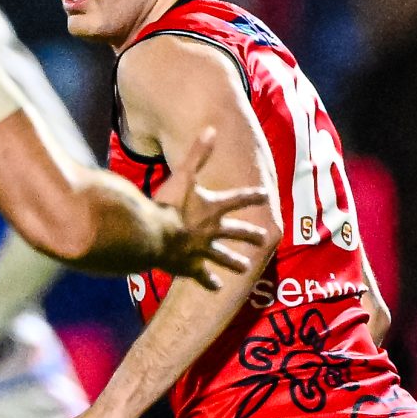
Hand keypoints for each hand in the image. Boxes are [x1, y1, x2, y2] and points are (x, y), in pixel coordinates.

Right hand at [151, 127, 270, 288]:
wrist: (152, 235)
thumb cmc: (166, 205)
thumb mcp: (183, 176)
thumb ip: (197, 154)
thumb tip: (211, 128)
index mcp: (212, 208)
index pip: (238, 199)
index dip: (251, 196)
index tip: (264, 195)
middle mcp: (212, 230)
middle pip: (236, 232)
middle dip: (250, 234)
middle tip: (263, 238)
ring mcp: (202, 251)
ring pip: (223, 257)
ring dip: (234, 261)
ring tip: (245, 267)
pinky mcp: (189, 267)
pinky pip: (203, 276)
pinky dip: (209, 281)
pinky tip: (216, 288)